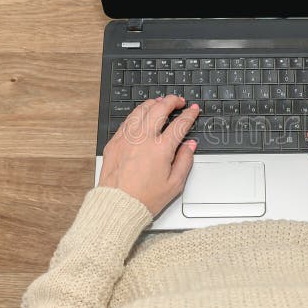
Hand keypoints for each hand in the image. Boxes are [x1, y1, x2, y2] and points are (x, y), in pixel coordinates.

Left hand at [98, 95, 198, 215]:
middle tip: (178, 101)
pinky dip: (137, 113)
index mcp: (161, 149)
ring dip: (154, 103)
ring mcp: (127, 138)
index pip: (179, 124)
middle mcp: (143, 139)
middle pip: (160, 109)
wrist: (118, 206)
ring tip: (161, 102)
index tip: (193, 110)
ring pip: (141, 110)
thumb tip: (189, 146)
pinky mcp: (114, 142)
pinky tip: (142, 115)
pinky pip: (127, 120)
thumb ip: (185, 161)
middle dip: (172, 101)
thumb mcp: (174, 184)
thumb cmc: (145, 199)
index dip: (189, 114)